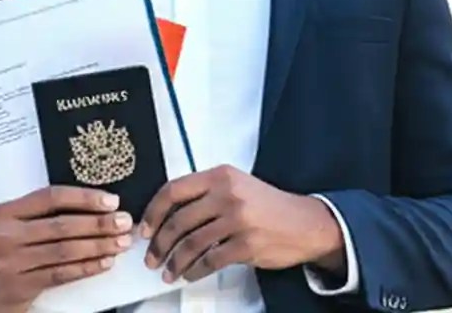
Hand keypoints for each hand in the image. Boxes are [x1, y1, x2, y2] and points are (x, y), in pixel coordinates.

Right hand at [0, 186, 134, 312]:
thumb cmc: (3, 252)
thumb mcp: (10, 226)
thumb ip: (40, 214)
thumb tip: (93, 205)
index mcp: (4, 213)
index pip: (51, 197)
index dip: (84, 198)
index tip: (111, 200)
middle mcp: (5, 236)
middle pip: (62, 225)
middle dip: (99, 223)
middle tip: (124, 222)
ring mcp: (11, 263)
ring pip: (65, 251)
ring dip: (98, 246)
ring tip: (120, 242)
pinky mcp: (20, 286)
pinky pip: (62, 274)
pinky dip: (87, 267)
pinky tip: (104, 262)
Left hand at [138, 164, 344, 283]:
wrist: (305, 223)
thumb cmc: (268, 206)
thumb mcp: (237, 186)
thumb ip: (206, 194)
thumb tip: (169, 216)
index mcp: (221, 176)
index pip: (174, 190)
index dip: (153, 212)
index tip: (145, 228)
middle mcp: (227, 194)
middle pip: (178, 221)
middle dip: (159, 244)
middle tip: (152, 256)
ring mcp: (238, 220)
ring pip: (191, 244)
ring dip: (175, 262)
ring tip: (168, 271)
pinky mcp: (246, 245)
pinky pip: (210, 261)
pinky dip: (195, 271)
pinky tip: (190, 274)